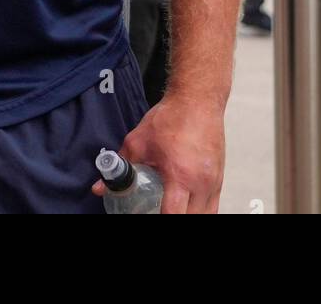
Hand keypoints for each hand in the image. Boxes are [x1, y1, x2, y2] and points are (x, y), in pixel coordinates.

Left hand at [91, 93, 225, 212]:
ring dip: (188, 215)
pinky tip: (185, 205)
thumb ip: (120, 167)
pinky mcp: (219, 179)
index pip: (173, 214)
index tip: (146, 212)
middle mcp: (201, 183)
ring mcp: (214, 183)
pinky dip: (199, 211)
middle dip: (173, 217)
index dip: (159, 218)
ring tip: (170, 207)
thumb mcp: (138, 142)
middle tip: (156, 209)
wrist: (197, 100)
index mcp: (180, 175)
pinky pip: (213, 207)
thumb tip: (101, 187)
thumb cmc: (171, 118)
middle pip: (191, 219)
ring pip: (205, 216)